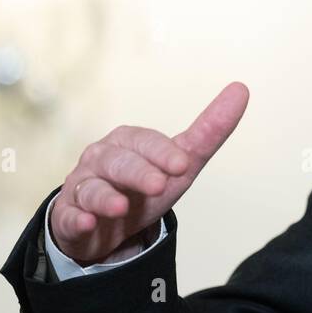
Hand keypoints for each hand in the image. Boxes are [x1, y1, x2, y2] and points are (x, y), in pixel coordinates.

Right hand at [49, 82, 249, 263]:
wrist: (106, 224)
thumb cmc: (145, 186)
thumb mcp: (180, 164)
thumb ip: (209, 132)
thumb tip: (241, 88)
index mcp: (129, 142)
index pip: (145, 142)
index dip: (162, 153)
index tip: (182, 165)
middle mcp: (102, 158)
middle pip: (118, 162)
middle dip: (138, 172)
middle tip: (158, 185)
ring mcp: (83, 186)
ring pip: (91, 187)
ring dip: (105, 196)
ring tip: (120, 207)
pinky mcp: (70, 216)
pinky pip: (69, 216)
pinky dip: (76, 219)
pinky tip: (86, 222)